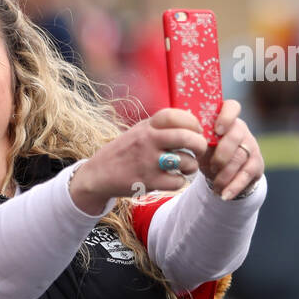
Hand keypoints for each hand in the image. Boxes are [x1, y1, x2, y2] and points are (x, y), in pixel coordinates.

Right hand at [70, 108, 210, 214]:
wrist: (98, 175)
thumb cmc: (123, 152)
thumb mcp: (138, 131)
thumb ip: (160, 127)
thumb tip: (192, 126)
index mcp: (147, 126)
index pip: (176, 116)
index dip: (193, 122)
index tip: (195, 130)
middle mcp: (147, 141)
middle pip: (187, 138)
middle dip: (200, 145)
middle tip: (199, 150)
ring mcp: (148, 162)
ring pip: (187, 161)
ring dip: (192, 165)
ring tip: (186, 166)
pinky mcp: (149, 182)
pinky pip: (178, 182)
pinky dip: (179, 181)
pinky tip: (172, 179)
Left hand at [202, 100, 263, 199]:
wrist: (221, 173)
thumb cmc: (207, 153)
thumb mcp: (200, 144)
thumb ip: (194, 138)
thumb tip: (181, 137)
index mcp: (225, 120)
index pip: (232, 107)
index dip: (227, 116)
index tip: (218, 129)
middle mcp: (241, 130)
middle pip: (235, 136)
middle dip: (222, 154)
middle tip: (211, 167)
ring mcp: (251, 146)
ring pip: (240, 157)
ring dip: (225, 174)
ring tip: (215, 186)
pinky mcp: (256, 164)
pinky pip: (246, 174)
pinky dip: (234, 186)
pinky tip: (224, 195)